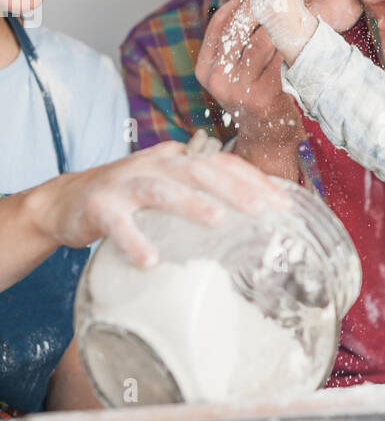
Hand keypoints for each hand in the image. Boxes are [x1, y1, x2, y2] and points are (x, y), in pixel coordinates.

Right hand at [30, 141, 289, 268]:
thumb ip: (203, 197)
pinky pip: (118, 223)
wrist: (65, 201)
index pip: (222, 162)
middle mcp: (155, 165)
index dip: (254, 180)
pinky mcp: (99, 206)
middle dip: (233, 188)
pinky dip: (134, 240)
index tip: (284, 204)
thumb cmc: (129, 198)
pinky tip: (150, 260)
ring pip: (161, 188)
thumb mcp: (169, 189)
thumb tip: (254, 222)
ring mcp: (125, 183)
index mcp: (177, 160)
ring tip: (216, 221)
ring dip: (190, 203)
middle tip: (262, 210)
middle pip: (198, 169)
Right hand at [195, 0, 300, 138]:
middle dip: (260, 6)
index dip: (238, 2)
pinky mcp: (263, 96)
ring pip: (262, 40)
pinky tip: (300, 37)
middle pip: (238, 28)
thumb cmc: (254, 94)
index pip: (219, 23)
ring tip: (291, 14)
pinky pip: (280, 58)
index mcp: (205, 68)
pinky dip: (290, 45)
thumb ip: (237, 40)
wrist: (267, 137)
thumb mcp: (234, 70)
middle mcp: (216, 79)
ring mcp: (238, 90)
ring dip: (278, 24)